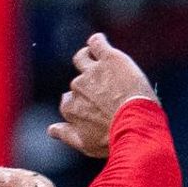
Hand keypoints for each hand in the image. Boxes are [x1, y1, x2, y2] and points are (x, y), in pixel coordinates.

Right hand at [48, 31, 156, 158]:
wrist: (136, 124)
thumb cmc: (113, 138)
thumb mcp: (86, 145)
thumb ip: (66, 134)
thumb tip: (51, 129)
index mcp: (70, 107)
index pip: (70, 100)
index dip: (83, 103)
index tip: (97, 108)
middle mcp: (77, 87)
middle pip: (79, 82)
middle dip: (91, 86)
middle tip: (111, 94)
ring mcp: (92, 72)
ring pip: (82, 58)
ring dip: (86, 58)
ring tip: (98, 61)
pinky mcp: (109, 59)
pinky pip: (97, 43)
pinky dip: (97, 41)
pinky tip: (100, 42)